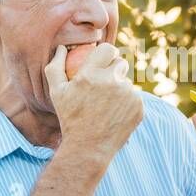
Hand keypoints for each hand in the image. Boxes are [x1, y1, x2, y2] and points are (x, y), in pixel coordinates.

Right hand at [46, 43, 142, 161]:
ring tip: (107, 105)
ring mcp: (128, 94)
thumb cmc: (69, 119)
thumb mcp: (57, 93)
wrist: (88, 148)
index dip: (107, 53)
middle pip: (121, 63)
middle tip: (105, 83)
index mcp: (91, 75)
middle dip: (114, 69)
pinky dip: (127, 103)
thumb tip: (63, 48)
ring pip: (127, 82)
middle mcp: (112, 82)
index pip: (108, 49)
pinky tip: (115, 114)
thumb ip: (56, 66)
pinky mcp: (139, 107)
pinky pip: (135, 97)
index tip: (104, 60)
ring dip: (120, 88)